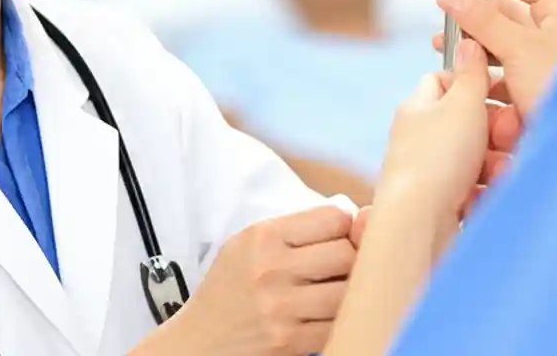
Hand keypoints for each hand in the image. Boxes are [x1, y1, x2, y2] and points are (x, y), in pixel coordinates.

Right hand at [162, 206, 356, 354]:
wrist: (198, 340)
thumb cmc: (231, 288)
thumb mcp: (249, 243)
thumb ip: (298, 228)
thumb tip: (358, 214)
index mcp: (263, 236)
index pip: (335, 217)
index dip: (348, 226)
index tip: (342, 237)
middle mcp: (270, 268)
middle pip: (347, 253)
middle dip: (353, 260)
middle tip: (340, 268)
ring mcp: (280, 307)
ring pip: (349, 292)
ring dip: (350, 293)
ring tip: (335, 291)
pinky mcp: (288, 341)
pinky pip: (338, 326)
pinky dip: (340, 322)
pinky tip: (326, 316)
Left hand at [374, 39, 491, 252]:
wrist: (418, 225)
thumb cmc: (436, 160)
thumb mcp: (461, 105)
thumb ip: (472, 74)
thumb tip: (469, 41)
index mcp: (418, 108)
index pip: (445, 80)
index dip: (474, 83)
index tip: (497, 92)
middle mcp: (421, 138)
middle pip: (469, 122)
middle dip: (496, 130)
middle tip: (509, 136)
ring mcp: (431, 171)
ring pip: (478, 157)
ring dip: (497, 161)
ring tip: (499, 172)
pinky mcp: (443, 202)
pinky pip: (476, 188)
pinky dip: (487, 189)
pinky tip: (491, 194)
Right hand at [436, 0, 556, 118]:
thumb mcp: (518, 48)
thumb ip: (481, 19)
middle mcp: (553, 29)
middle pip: (502, 7)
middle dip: (470, 16)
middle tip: (447, 28)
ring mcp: (543, 58)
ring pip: (498, 40)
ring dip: (473, 47)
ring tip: (452, 57)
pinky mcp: (532, 84)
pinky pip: (502, 70)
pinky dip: (482, 74)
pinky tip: (469, 83)